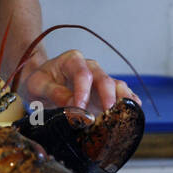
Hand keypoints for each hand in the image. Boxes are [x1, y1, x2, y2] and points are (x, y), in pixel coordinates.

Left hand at [18, 49, 140, 115]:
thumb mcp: (38, 86)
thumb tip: (73, 106)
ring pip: (116, 85)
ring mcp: (99, 81)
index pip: (82, 74)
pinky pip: (120, 94)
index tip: (80, 107)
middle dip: (106, 95)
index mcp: (72, 61)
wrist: (41, 86)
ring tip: (126, 111)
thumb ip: (54, 93)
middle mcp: (90, 68)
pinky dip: (128, 101)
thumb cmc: (39, 83)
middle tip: (107, 110)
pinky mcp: (105, 94)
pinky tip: (134, 109)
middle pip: (103, 78)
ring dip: (121, 98)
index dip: (83, 90)